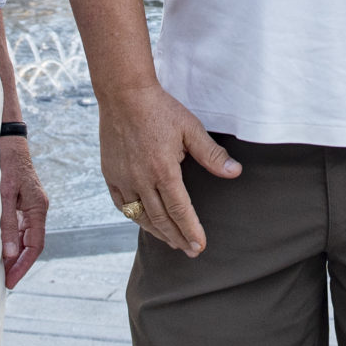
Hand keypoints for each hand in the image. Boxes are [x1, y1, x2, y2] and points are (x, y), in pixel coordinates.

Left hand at [0, 136, 47, 288]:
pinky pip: (19, 227)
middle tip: (5, 282)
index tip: (11, 281)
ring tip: (1, 271)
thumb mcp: (4, 193)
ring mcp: (30, 205)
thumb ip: (7, 223)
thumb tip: (11, 254)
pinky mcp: (21, 202)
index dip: (23, 265)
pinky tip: (0, 249)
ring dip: (15, 254)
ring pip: (25, 237)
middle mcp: (38, 208)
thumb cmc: (5, 162)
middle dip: (19, 264)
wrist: (5, 138)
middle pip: (32, 244)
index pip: (35, 245)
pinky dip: (11, 240)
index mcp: (38, 207)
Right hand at [99, 80, 239, 256]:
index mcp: (163, 170)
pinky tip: (145, 223)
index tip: (200, 245)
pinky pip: (122, 205)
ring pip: (141, 216)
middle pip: (162, 219)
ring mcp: (123, 179)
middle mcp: (141, 180)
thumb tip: (235, 172)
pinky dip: (135, 218)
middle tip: (191, 250)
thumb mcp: (190, 129)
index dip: (191, 230)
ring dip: (158, 233)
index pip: (180, 210)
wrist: (124, 94)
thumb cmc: (160, 109)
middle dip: (178, 238)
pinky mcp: (110, 175)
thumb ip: (212, 154)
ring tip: (172, 242)